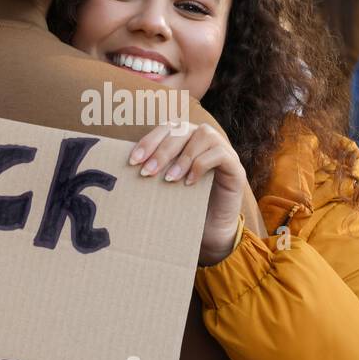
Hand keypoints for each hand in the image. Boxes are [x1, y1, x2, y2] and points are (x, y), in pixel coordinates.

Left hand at [129, 121, 248, 265]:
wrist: (210, 231)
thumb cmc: (184, 204)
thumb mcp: (164, 183)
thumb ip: (152, 169)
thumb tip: (122, 165)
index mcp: (186, 137)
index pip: (167, 128)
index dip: (149, 140)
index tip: (132, 161)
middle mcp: (205, 139)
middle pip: (182, 130)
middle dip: (162, 150)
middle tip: (147, 172)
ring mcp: (223, 150)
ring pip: (203, 136)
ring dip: (182, 157)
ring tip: (169, 179)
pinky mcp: (236, 166)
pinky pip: (219, 154)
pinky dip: (201, 165)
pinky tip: (189, 183)